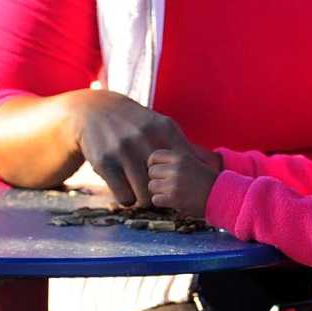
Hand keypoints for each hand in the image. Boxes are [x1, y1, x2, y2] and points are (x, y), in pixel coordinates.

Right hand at [67, 92, 198, 205]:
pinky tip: (125, 187)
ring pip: (145, 197)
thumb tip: (216, 164)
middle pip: (166, 186)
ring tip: (141, 190)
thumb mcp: (162, 127)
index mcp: (165, 129)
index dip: (184, 182)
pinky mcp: (105, 163)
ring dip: (144, 199)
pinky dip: (127, 199)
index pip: (186, 167)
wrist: (94, 111)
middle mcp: (145, 138)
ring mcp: (124, 150)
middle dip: (163, 192)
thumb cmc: (136, 124)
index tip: (179, 185)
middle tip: (157, 190)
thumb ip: (187, 147)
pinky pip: (125, 198)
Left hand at [148, 148, 220, 216]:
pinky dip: (162, 202)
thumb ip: (176, 161)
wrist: (222, 194)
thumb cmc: (207, 180)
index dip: (154, 165)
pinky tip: (172, 202)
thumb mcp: (193, 162)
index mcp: (180, 156)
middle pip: (151, 172)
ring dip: (159, 192)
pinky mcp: (174, 198)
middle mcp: (176, 168)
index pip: (154, 156)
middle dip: (157, 180)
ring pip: (152, 186)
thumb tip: (155, 163)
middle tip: (166, 186)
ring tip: (170, 194)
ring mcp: (174, 183)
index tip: (159, 172)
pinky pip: (156, 199)